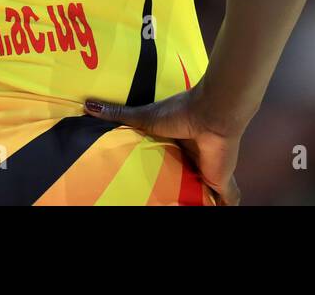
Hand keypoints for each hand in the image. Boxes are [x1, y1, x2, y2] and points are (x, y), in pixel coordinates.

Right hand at [84, 88, 242, 204]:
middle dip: (180, 191)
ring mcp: (209, 171)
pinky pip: (227, 199)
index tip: (151, 182)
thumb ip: (119, 114)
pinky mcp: (222, 181)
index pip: (170, 163)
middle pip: (186, 180)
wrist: (211, 114)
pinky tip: (220, 211)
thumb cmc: (180, 113)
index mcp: (179, 145)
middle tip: (165, 202)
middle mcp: (194, 159)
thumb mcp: (144, 117)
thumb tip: (87, 104)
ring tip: (186, 208)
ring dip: (199, 200)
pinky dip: (225, 206)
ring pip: (204, 192)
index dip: (163, 172)